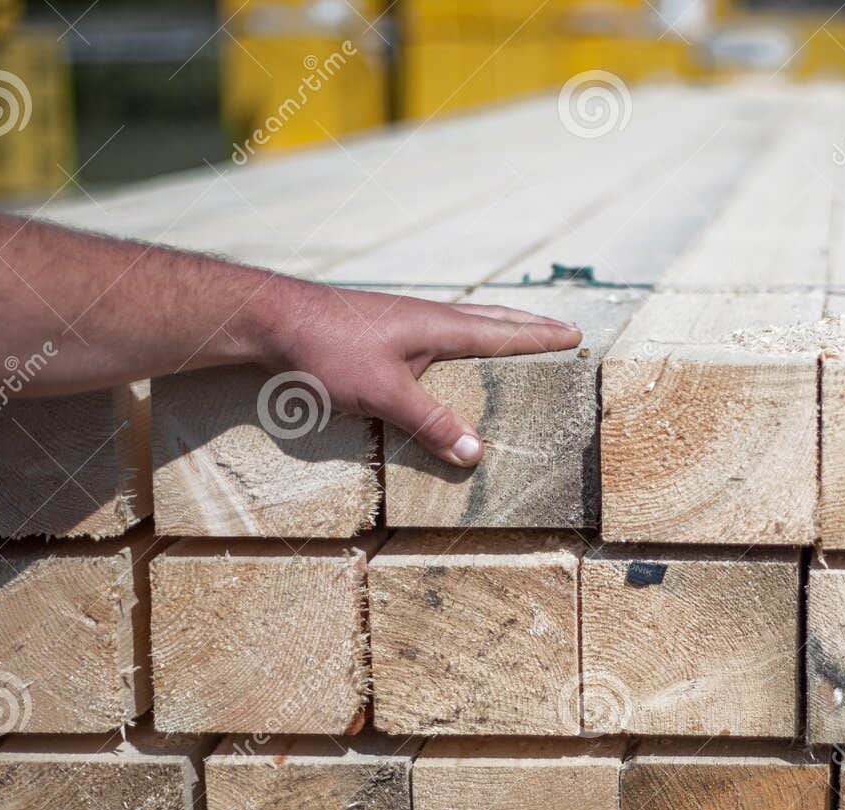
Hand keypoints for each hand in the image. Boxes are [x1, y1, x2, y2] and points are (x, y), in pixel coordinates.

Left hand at [264, 282, 581, 466]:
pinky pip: (440, 334)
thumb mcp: (383, 392)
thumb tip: (477, 454)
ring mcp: (404, 323)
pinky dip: (463, 340)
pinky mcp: (382, 332)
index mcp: (438, 326)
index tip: (574, 335)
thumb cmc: (327, 348)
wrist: (270, 319)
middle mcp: (427, 319)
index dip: (539, 336)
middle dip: (528, 326)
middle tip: (560, 329)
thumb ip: (430, 422)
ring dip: (497, 329)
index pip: (503, 332)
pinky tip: (450, 355)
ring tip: (517, 338)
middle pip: (491, 319)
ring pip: (465, 324)